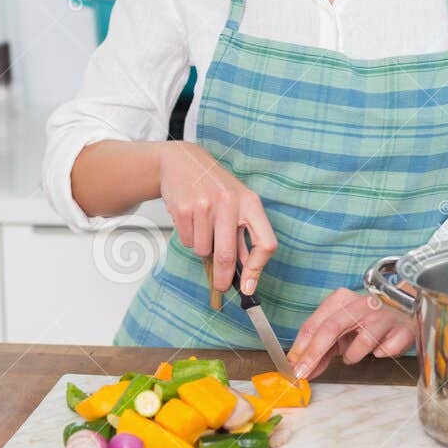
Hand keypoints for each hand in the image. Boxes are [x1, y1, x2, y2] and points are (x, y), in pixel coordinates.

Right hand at [156, 141, 276, 294]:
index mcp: (250, 203)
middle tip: (220, 286)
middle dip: (222, 278)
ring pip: (203, 250)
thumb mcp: (238, 204)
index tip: (248, 286)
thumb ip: (244, 237)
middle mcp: (229, 203)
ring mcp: (204, 205)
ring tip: (202, 226)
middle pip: (227, 255)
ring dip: (202, 248)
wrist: (182, 161)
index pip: (265, 243)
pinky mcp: (183, 208)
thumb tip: (248, 274)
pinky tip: (190, 219)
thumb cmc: (215, 186)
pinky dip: (188, 238)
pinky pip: (186, 242)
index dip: (258, 269)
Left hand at [286, 287, 416, 379]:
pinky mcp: (402, 329)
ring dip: (354, 355)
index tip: (294, 367)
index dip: (301, 348)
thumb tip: (302, 370)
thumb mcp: (339, 334)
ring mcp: (383, 314)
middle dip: (314, 354)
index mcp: (341, 300)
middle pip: (331, 328)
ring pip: (363, 340)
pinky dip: (382, 353)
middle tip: (305, 373)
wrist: (403, 315)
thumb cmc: (366, 324)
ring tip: (354, 355)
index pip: (315, 324)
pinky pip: (387, 349)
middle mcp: (362, 303)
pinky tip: (381, 349)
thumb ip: (320, 351)